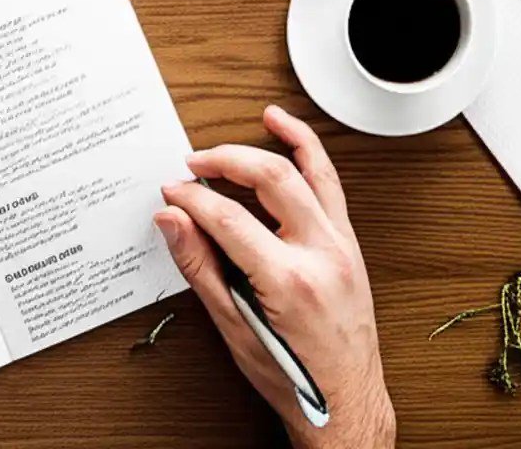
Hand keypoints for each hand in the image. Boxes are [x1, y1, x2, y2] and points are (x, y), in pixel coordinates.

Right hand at [156, 106, 394, 448]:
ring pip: (311, 173)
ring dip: (279, 142)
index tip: (171, 192)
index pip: (229, 218)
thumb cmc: (294, 376)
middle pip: (271, 180)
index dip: (192, 198)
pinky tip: (293, 133)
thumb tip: (173, 221)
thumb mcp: (233, 328)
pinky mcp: (349, 246)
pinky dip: (313, 154)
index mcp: (289, 281)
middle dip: (226, 161)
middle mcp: (322, 256)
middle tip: (194, 163)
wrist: (345, 401)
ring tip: (257, 119)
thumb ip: (200, 267)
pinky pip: (331, 186)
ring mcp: (342, 247)